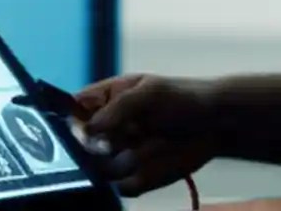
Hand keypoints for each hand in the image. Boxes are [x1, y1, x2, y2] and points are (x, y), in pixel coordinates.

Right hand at [75, 73, 221, 196]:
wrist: (215, 125)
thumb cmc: (182, 98)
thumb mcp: (150, 93)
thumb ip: (117, 109)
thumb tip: (88, 130)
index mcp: (103, 101)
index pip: (70, 111)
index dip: (65, 122)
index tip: (76, 130)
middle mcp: (105, 131)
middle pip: (76, 147)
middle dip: (91, 150)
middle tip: (113, 143)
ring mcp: (117, 156)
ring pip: (99, 170)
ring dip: (122, 162)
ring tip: (153, 143)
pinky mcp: (133, 178)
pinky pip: (122, 187)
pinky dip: (135, 179)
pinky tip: (156, 161)